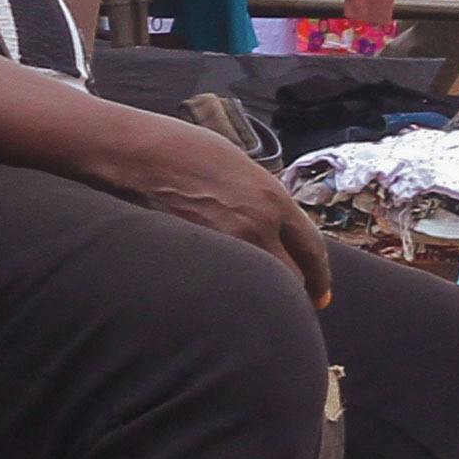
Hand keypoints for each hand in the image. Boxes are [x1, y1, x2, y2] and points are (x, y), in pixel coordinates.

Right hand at [75, 104, 332, 304]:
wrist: (137, 154)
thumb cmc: (184, 150)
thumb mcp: (239, 168)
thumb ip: (263, 201)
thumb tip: (277, 229)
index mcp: (272, 200)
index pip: (313, 250)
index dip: (321, 278)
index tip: (321, 296)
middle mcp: (256, 228)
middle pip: (293, 280)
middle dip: (297, 295)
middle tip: (294, 307)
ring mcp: (225, 248)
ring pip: (260, 290)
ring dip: (261, 298)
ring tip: (257, 305)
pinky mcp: (196, 263)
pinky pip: (224, 288)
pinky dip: (228, 295)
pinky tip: (222, 294)